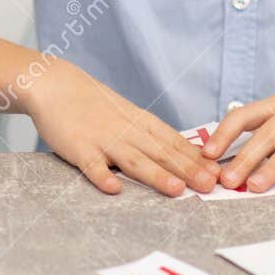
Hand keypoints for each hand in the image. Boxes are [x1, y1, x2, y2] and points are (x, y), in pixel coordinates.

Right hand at [24, 62, 218, 196]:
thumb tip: (183, 153)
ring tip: (177, 189)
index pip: (174, 142)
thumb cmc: (94, 103)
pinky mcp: (79, 148)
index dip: (197, 158)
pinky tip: (114, 189)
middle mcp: (127, 131)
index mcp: (140, 123)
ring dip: (156, 175)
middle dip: (188, 170)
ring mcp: (103, 140)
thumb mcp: (127, 113)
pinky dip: (102, 176)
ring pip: (133, 160)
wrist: (56, 85)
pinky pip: (91, 165)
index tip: (219, 172)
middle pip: (161, 153)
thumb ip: (151, 134)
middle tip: (211, 185)